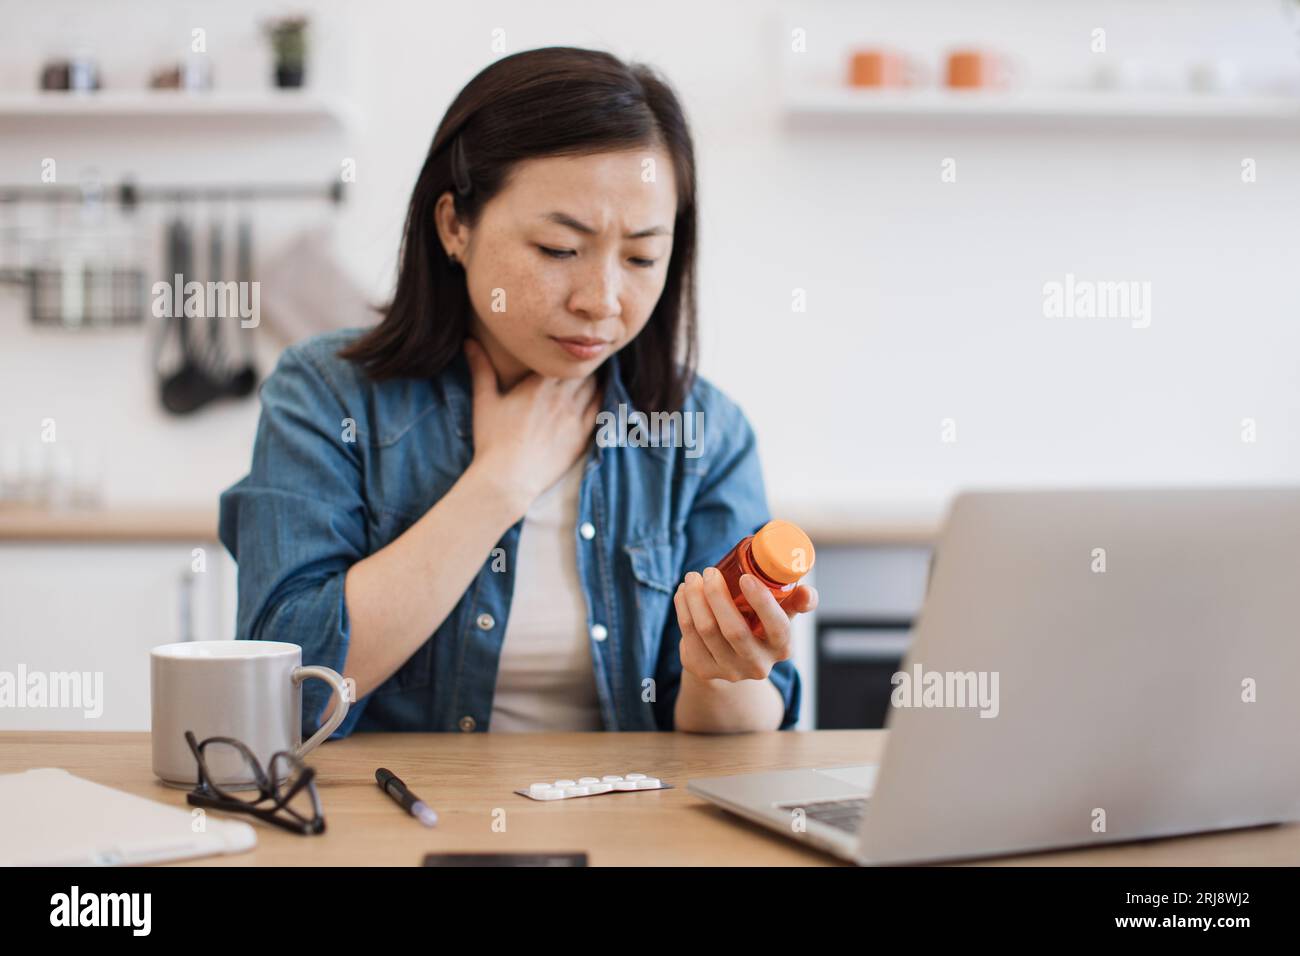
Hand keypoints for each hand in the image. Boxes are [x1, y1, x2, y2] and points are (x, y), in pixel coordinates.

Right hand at [463, 337, 599, 514]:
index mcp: (538, 383)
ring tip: (592, 373)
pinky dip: (602, 397)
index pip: (561, 357)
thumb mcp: (484, 400)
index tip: (566, 347)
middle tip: (583, 357)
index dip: (565, 352)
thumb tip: (469, 341)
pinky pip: (600, 409)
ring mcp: (575, 416)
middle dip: (580, 363)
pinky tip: (602, 394)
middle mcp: (561, 396)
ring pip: (594, 386)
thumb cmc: (492, 440)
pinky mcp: (582, 435)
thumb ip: (481, 368)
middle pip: (581, 370)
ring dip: (593, 378)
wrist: (508, 478)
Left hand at [673, 566, 817, 681]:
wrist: (732, 659)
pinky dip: (683, 607)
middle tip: (709, 571)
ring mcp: (728, 670)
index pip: (777, 628)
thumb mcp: (781, 615)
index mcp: (782, 648)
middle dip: (717, 595)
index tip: (746, 577)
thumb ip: (795, 601)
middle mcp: (757, 665)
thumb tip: (808, 592)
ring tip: (692, 577)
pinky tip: (684, 593)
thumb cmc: (760, 626)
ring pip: (706, 630)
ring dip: (695, 598)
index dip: (763, 603)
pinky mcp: (703, 669)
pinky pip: (688, 634)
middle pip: (734, 631)